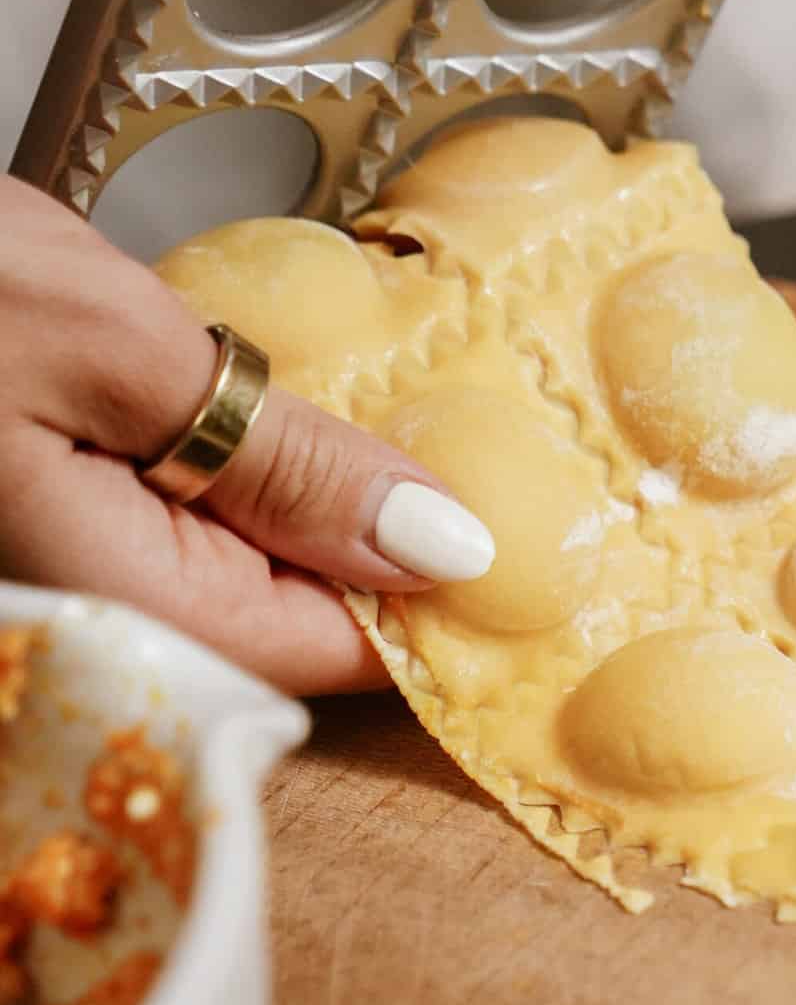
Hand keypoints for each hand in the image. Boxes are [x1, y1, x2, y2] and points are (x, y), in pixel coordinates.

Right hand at [0, 177, 493, 696]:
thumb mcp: (116, 352)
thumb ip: (290, 467)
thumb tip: (442, 546)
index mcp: (111, 603)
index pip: (331, 652)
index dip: (443, 600)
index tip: (538, 542)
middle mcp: (84, 619)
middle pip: (290, 621)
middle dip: (389, 547)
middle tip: (494, 465)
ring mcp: (62, 576)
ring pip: (239, 573)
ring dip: (321, 506)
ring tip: (408, 427)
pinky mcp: (46, 521)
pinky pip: (178, 528)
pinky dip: (244, 476)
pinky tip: (284, 417)